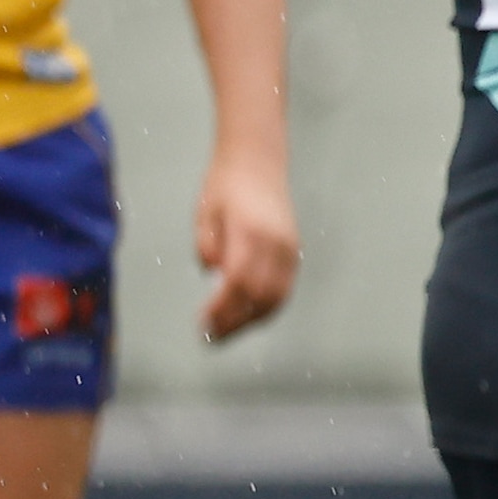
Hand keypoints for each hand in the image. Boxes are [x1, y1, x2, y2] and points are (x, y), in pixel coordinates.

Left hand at [196, 153, 298, 342]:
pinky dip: (268, 307)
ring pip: (277, 297)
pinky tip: (249, 315)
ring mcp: (290, 248)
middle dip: (236, 322)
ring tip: (229, 331)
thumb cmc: (225, 184)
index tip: (202, 323)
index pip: (238, 283)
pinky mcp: (294, 251)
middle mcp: (276, 244)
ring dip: (253, 319)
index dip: (222, 309)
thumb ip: (208, 245)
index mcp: (251, 233)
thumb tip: (214, 274)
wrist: (257, 161)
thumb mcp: (205, 213)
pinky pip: (285, 288)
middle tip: (212, 337)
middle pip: (260, 297)